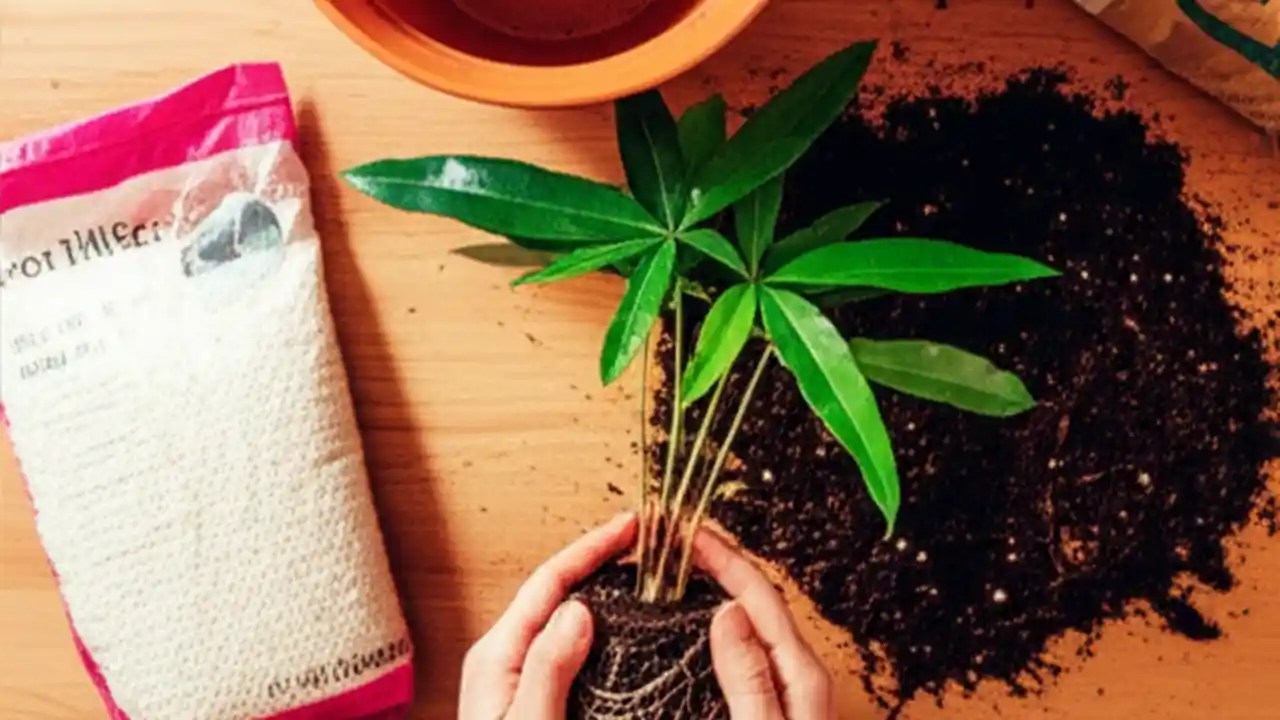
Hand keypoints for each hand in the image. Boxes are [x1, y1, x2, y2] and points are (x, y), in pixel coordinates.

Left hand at [458, 513, 636, 719]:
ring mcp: (512, 676)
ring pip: (561, 617)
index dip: (592, 548)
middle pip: (555, 591)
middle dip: (596, 561)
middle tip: (637, 542)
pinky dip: (594, 627)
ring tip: (632, 575)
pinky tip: (614, 630)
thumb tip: (578, 609)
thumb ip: (549, 668)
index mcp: (495, 655)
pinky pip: (565, 645)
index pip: (548, 581)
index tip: (627, 526)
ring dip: (597, 592)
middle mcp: (500, 658)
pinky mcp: (527, 695)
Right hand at [695, 529, 835, 719]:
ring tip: (692, 567)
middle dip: (723, 565)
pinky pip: (749, 646)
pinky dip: (726, 621)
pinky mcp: (777, 704)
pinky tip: (710, 623)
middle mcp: (801, 674)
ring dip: (723, 589)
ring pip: (753, 621)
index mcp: (802, 674)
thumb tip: (729, 613)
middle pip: (759, 601)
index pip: (761, 597)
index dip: (725, 559)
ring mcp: (792, 688)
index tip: (693, 534)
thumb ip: (749, 679)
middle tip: (683, 541)